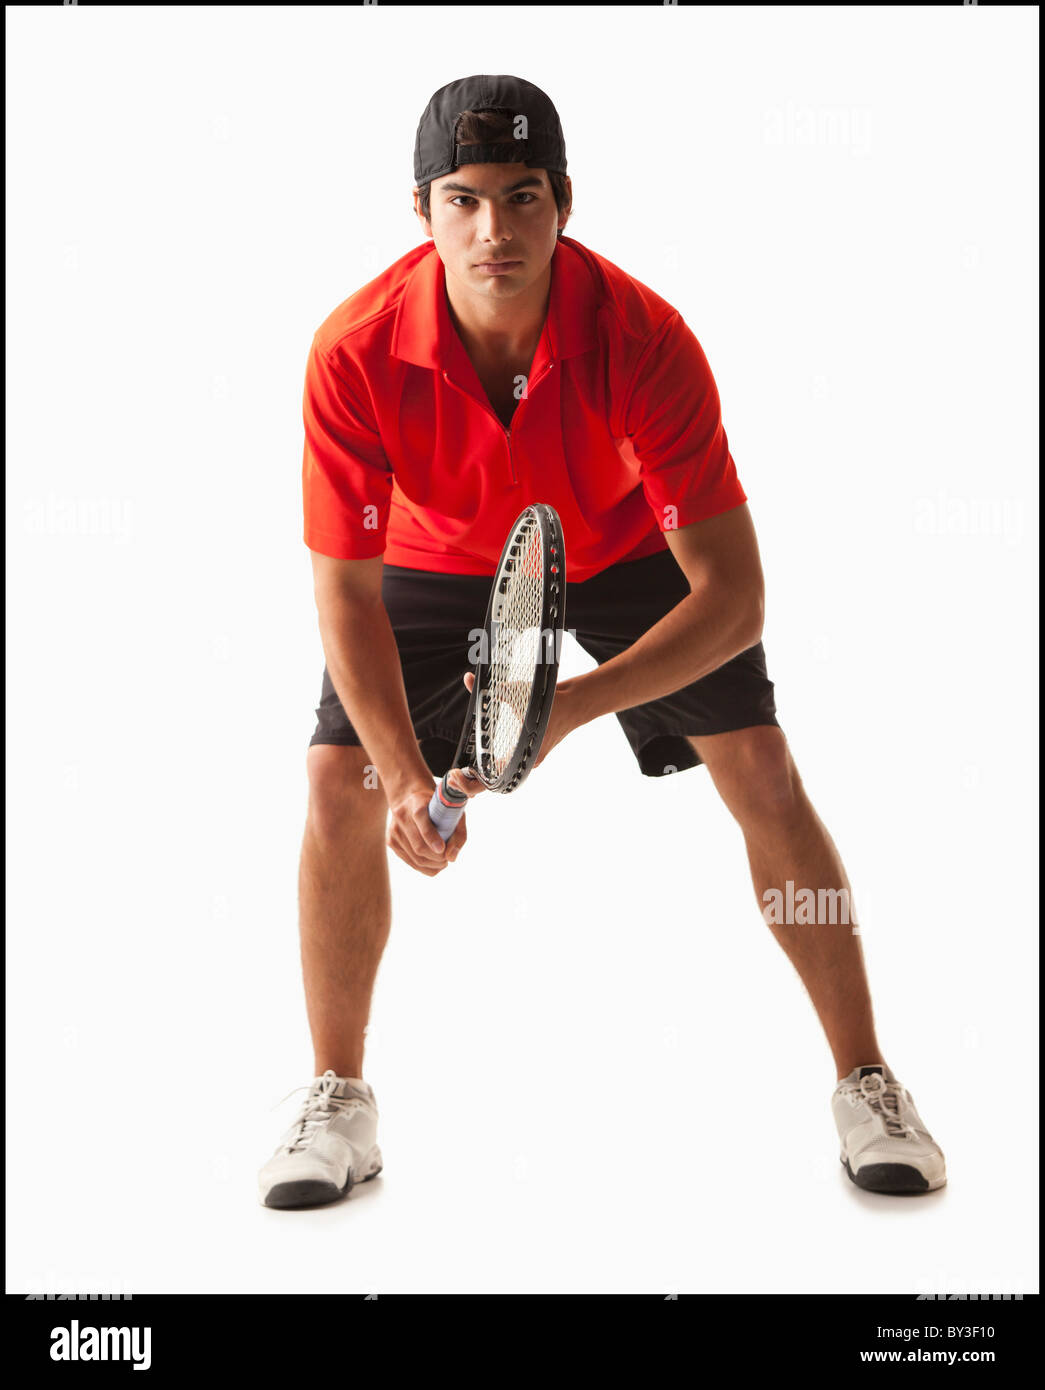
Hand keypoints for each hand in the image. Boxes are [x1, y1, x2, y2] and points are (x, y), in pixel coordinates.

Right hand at [386, 780, 466, 876]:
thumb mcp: (452, 811)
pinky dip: (424, 867)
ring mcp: (394, 830)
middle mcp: (402, 816)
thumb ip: (458, 833)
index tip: (442, 849)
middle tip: (447, 860)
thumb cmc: (436, 806)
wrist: (409, 799)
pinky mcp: (391, 841)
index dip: (432, 837)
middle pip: (419, 846)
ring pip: (415, 858)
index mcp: (418, 804)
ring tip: (442, 862)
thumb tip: (451, 857)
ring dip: (432, 865)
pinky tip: (433, 864)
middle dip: (437, 858)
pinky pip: (409, 862)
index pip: (422, 821)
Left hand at [453, 670, 579, 783]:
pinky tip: (474, 765)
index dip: (470, 784)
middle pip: (491, 786)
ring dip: (477, 779)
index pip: (493, 783)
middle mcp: (524, 764)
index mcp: (523, 758)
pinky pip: (504, 769)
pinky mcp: (525, 755)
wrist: (574, 704)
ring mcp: (525, 761)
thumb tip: (469, 679)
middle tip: (451, 775)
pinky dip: (487, 770)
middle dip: (468, 784)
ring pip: (497, 779)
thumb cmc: (550, 702)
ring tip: (458, 774)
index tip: (456, 775)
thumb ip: (493, 690)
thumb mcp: (519, 694)